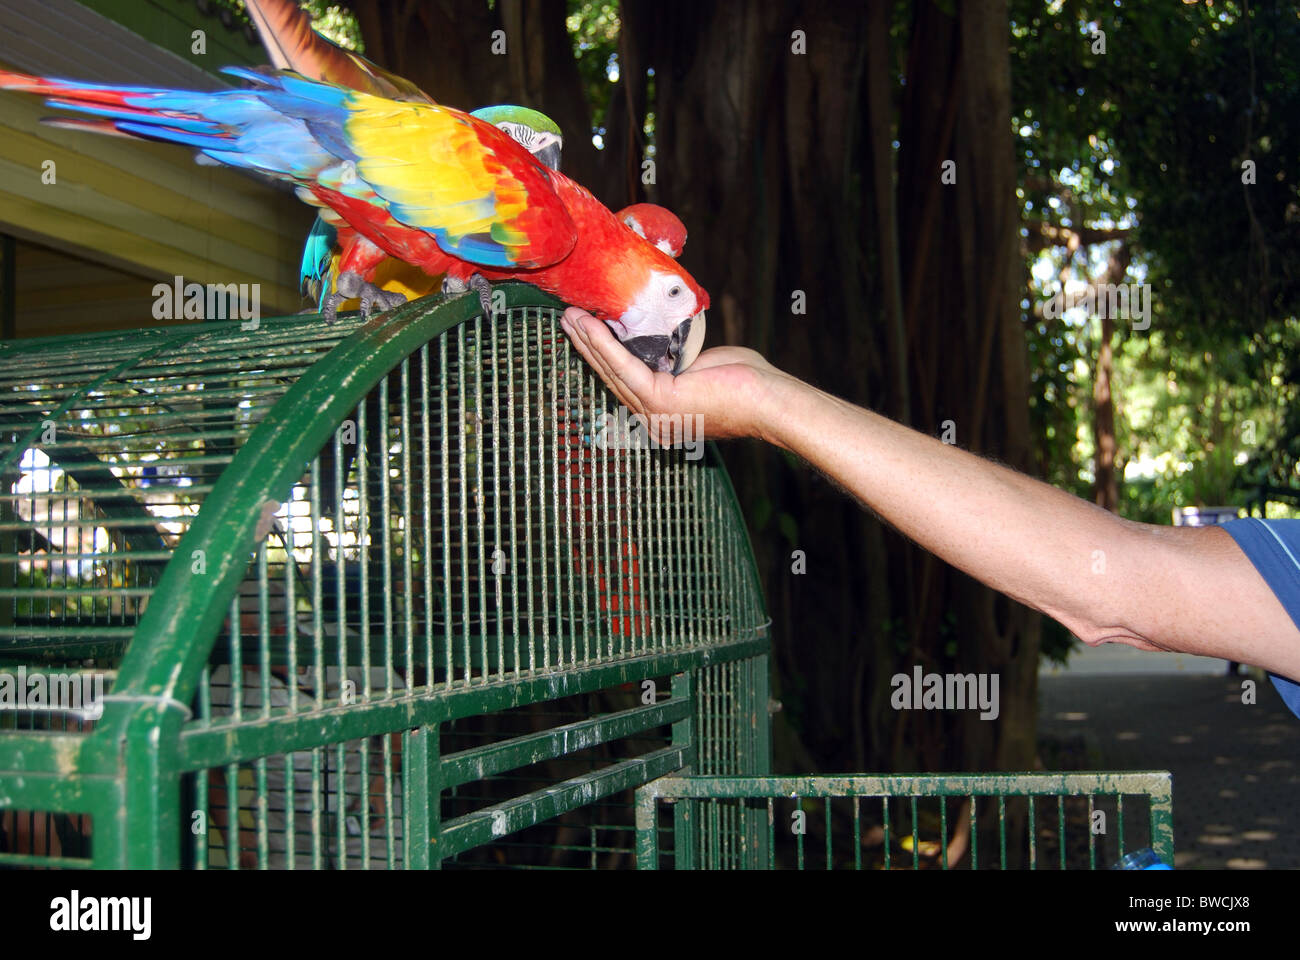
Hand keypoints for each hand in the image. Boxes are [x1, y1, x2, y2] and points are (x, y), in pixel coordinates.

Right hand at [560, 307, 784, 440]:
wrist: (769, 399)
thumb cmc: (746, 383)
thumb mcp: (700, 366)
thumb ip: (677, 359)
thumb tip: (664, 343)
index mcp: (662, 415)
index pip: (624, 381)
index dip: (601, 354)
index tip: (585, 330)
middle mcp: (652, 420)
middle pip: (611, 376)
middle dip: (586, 345)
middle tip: (567, 318)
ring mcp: (654, 415)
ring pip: (612, 371)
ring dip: (588, 341)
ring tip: (569, 316)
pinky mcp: (660, 401)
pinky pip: (624, 367)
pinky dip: (603, 344)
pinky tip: (589, 325)